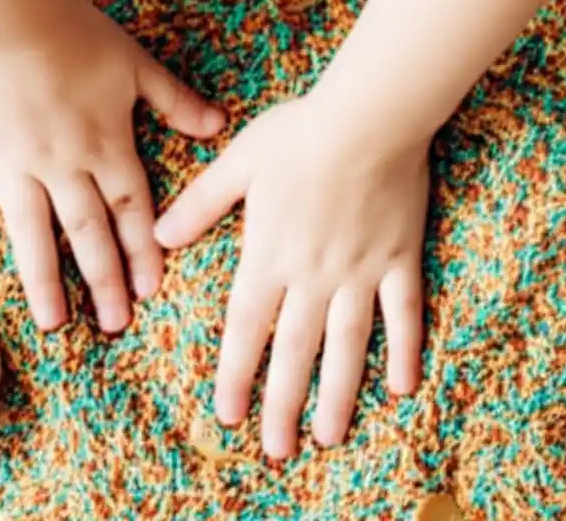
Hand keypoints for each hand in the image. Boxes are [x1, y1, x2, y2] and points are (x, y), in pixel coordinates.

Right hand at [0, 0, 224, 332]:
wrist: (12, 10)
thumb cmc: (76, 33)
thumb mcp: (137, 65)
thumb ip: (176, 102)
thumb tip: (219, 125)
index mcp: (104, 145)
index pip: (131, 209)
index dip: (142, 251)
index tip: (148, 292)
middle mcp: (61, 164)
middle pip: (88, 231)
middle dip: (103, 280)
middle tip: (112, 326)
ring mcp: (12, 160)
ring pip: (30, 231)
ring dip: (42, 279)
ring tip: (51, 323)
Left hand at [155, 93, 429, 458]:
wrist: (370, 115)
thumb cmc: (300, 132)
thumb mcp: (237, 163)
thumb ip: (201, 205)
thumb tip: (160, 236)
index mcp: (270, 254)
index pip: (246, 328)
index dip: (235, 374)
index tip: (227, 414)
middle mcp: (315, 274)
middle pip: (295, 351)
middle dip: (283, 403)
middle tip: (278, 449)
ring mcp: (361, 271)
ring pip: (348, 345)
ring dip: (338, 393)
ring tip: (330, 436)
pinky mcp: (400, 258)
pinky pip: (405, 313)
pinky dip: (405, 350)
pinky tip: (402, 388)